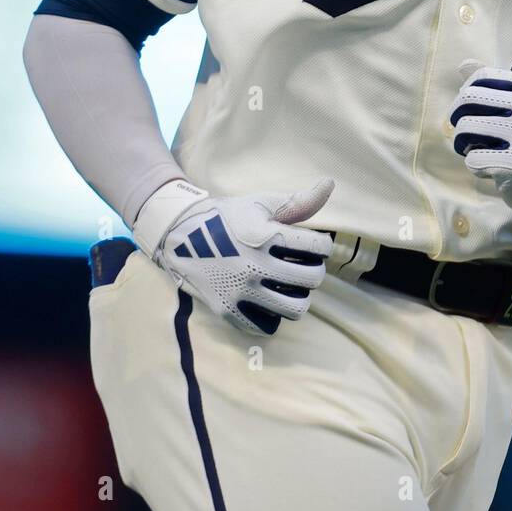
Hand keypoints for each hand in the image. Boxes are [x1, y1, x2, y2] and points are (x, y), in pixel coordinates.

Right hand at [132, 177, 335, 335]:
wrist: (181, 236)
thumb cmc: (229, 217)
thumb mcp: (261, 203)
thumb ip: (298, 201)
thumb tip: (330, 184)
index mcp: (265, 236)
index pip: (317, 247)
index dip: (322, 246)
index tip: (314, 245)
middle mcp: (254, 265)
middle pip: (311, 279)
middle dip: (314, 271)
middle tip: (305, 266)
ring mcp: (240, 291)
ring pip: (295, 308)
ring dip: (299, 296)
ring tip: (290, 286)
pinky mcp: (228, 310)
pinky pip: (267, 326)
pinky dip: (274, 316)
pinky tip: (269, 300)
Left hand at [449, 64, 511, 224]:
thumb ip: (493, 85)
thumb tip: (463, 64)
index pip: (482, 76)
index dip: (467, 94)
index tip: (473, 110)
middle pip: (468, 97)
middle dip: (457, 116)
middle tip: (464, 132)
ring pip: (465, 127)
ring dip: (463, 143)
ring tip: (476, 150)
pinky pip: (473, 159)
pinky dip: (475, 166)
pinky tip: (491, 169)